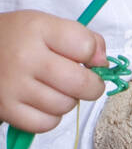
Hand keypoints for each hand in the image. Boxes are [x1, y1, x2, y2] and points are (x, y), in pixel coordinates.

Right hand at [0, 9, 106, 133]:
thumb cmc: (16, 38)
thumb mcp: (45, 24)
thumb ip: (81, 37)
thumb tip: (104, 62)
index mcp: (38, 29)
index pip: (85, 46)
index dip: (95, 55)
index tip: (89, 59)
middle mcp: (26, 57)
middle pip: (79, 82)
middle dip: (93, 86)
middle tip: (88, 84)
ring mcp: (14, 86)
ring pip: (65, 105)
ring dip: (69, 101)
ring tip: (59, 90)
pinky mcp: (6, 109)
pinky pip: (45, 124)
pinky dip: (51, 117)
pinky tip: (44, 104)